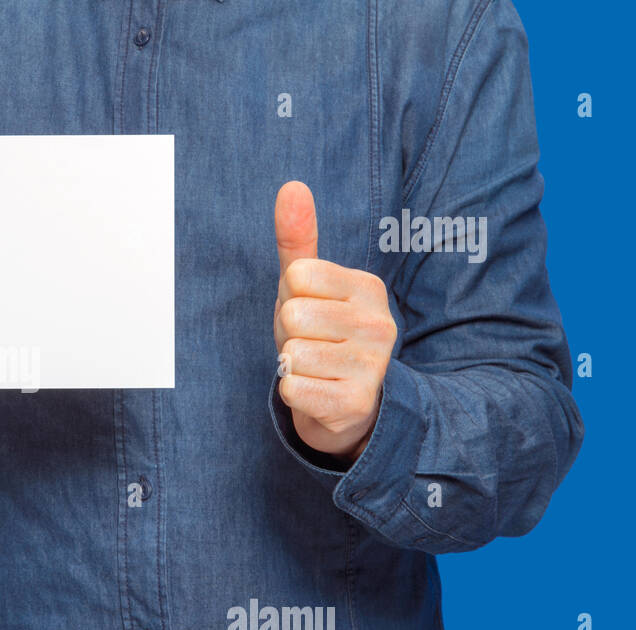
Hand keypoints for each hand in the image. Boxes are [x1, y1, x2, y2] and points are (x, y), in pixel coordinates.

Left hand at [273, 181, 396, 460]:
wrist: (349, 406)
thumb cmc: (322, 337)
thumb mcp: (307, 287)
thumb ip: (298, 239)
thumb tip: (292, 186)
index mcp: (368, 288)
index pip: (297, 275)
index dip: (289, 297)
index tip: (308, 313)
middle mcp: (379, 324)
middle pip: (293, 314)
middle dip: (287, 334)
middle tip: (308, 345)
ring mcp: (373, 366)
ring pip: (291, 353)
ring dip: (290, 365)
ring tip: (314, 368)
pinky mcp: (356, 404)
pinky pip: (292, 387)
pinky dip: (292, 392)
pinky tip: (316, 392)